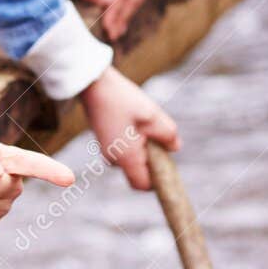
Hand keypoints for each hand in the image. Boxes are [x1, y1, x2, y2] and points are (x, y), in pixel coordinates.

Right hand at [79, 66, 180, 190]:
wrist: (93, 83)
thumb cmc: (122, 100)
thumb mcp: (153, 116)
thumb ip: (168, 135)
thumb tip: (174, 148)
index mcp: (125, 158)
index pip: (143, 185)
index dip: (158, 180)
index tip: (167, 162)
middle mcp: (113, 158)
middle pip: (139, 170)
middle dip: (153, 158)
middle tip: (159, 134)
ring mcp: (107, 149)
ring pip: (133, 157)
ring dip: (145, 145)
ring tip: (146, 121)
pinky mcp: (106, 138)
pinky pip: (126, 147)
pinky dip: (136, 138)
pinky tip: (136, 117)